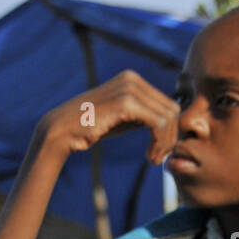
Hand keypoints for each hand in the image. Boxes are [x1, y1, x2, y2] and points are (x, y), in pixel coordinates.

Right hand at [38, 70, 180, 165]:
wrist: (65, 129)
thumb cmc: (93, 127)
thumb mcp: (125, 118)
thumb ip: (144, 115)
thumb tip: (170, 121)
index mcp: (133, 80)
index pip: (169, 105)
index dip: (170, 132)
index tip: (158, 151)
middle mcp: (133, 79)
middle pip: (173, 110)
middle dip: (170, 138)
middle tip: (157, 159)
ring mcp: (129, 88)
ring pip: (168, 118)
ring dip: (165, 144)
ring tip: (153, 159)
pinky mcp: (126, 102)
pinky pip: (159, 124)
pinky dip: (159, 143)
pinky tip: (149, 156)